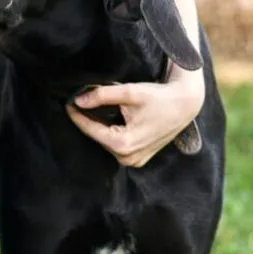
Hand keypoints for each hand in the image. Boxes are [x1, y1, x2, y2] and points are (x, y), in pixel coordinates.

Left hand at [66, 68, 204, 167]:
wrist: (185, 104)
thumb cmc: (159, 97)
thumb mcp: (130, 93)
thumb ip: (102, 95)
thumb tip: (77, 100)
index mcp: (124, 144)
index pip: (91, 129)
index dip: (77, 115)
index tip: (67, 102)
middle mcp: (127, 158)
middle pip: (98, 136)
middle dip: (88, 119)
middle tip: (76, 101)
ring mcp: (134, 161)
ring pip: (106, 141)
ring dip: (99, 126)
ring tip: (89, 108)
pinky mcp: (139, 159)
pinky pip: (117, 145)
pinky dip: (111, 132)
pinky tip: (107, 117)